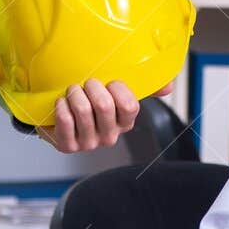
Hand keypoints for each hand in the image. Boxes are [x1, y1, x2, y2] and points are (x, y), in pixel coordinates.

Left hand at [37, 80, 172, 152]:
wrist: (59, 115)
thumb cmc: (90, 101)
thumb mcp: (117, 93)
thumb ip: (145, 88)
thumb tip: (168, 86)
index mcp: (125, 123)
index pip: (130, 106)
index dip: (117, 88)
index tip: (109, 82)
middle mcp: (109, 136)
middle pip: (105, 106)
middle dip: (92, 86)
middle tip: (87, 83)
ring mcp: (89, 143)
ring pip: (83, 110)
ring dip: (75, 93)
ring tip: (73, 91)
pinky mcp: (68, 146)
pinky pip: (65, 120)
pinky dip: (61, 105)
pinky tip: (62, 102)